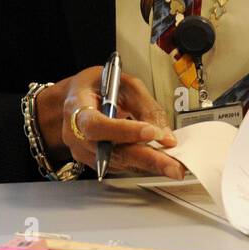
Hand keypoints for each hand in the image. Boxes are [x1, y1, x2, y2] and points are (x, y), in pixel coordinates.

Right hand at [36, 68, 185, 179]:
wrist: (74, 99)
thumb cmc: (96, 87)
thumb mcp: (121, 82)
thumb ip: (144, 105)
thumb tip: (165, 134)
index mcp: (77, 108)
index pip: (97, 125)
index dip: (123, 130)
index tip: (151, 132)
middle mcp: (77, 135)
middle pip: (111, 152)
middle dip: (146, 159)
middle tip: (172, 166)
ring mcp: (85, 152)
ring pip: (119, 162)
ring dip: (148, 165)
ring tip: (174, 167)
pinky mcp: (96, 161)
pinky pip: (121, 163)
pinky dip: (142, 163)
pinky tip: (161, 162)